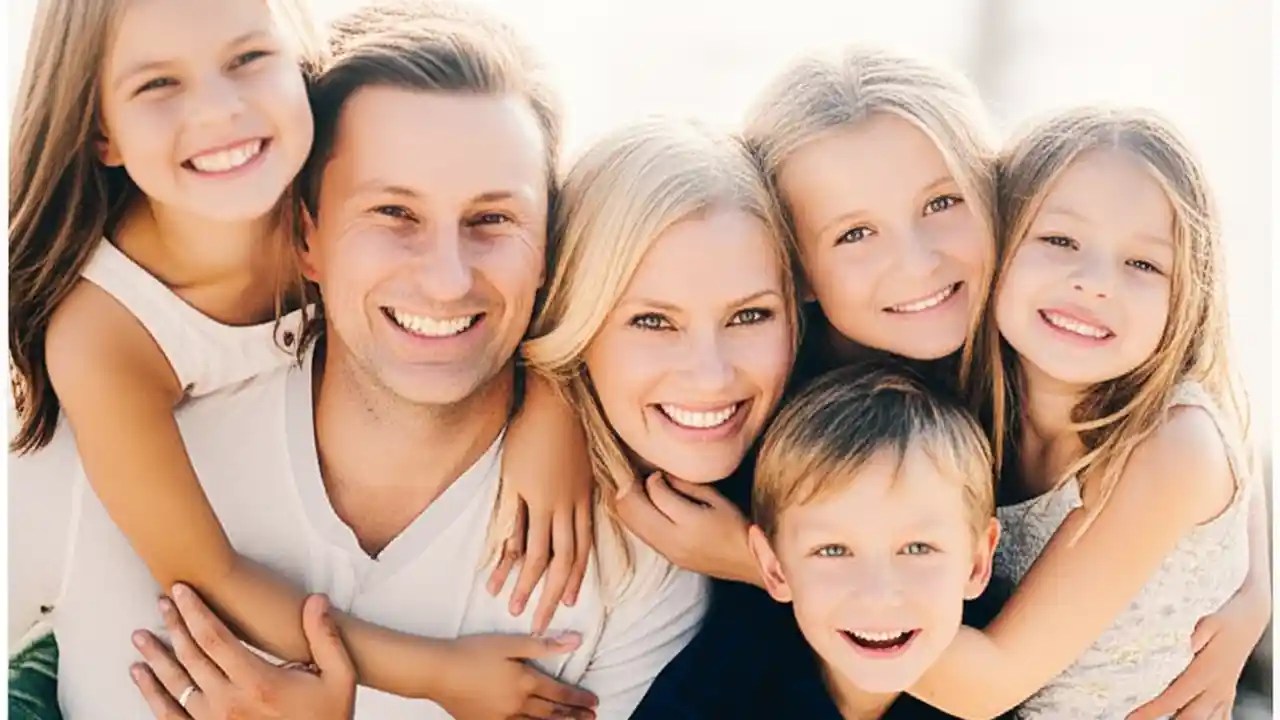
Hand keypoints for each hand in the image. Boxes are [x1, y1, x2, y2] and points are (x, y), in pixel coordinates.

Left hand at [130, 584, 353, 718]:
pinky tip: (141, 676)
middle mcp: (228, 702)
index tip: (181, 591)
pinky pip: (168, 715)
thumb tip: (315, 601)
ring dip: (155, 656)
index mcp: (258, 682)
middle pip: (190, 655)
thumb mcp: (339, 678)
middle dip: (174, 625)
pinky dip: (151, 694)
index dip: (194, 611)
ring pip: (174, 683)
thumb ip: (326, 638)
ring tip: (141, 636)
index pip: (214, 637)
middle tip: (163, 602)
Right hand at [435, 632, 597, 719]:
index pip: (560, 693)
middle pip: (552, 713)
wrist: (438, 672)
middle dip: (573, 715)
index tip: (594, 702)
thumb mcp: (510, 643)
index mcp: (525, 682)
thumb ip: (543, 644)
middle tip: (591, 718)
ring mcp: (501, 718)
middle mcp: (517, 704)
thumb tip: (575, 641)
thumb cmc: (473, 652)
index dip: (579, 698)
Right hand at [489, 385, 593, 634]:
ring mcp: (541, 498)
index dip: (575, 577)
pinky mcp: (518, 488)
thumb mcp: (582, 464)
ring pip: (536, 552)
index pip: (581, 548)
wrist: (553, 400)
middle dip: (552, 595)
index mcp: (582, 499)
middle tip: (542, 623)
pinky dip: (504, 557)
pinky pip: (512, 530)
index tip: (569, 601)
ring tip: (514, 608)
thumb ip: (579, 491)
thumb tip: (579, 509)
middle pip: (561, 560)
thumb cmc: (567, 428)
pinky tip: (496, 576)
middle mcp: (565, 505)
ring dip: (526, 584)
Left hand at [614, 472, 759, 585]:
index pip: (656, 492)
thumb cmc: (738, 527)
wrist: (751, 564)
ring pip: (630, 523)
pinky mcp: (666, 557)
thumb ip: (686, 485)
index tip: (661, 472)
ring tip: (641, 490)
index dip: (653, 477)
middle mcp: (672, 539)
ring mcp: (666, 552)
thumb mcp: (717, 499)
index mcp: (689, 522)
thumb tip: (661, 475)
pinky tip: (647, 508)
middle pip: (631, 509)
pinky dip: (636, 518)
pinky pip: (640, 534)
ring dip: (628, 503)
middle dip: (630, 488)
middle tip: (639, 476)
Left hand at [1126, 583, 1269, 719]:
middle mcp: (1216, 688)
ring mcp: (1223, 694)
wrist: (1249, 623)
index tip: (1133, 717)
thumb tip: (1183, 645)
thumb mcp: (1209, 623)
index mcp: (1207, 671)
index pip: (1175, 697)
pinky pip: (1220, 718)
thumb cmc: (1225, 622)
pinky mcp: (1227, 696)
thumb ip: (1194, 637)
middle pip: (1190, 717)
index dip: (1153, 710)